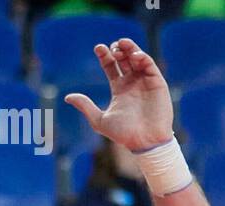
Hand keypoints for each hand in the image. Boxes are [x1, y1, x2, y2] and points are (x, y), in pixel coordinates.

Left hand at [64, 38, 174, 152]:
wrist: (144, 141)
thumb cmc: (123, 134)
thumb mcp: (99, 120)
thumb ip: (85, 106)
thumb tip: (67, 97)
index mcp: (119, 89)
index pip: (111, 67)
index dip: (105, 57)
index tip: (98, 48)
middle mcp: (132, 83)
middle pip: (124, 60)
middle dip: (118, 50)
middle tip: (111, 46)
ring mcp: (145, 81)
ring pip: (137, 59)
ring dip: (130, 49)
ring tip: (121, 44)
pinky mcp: (157, 82)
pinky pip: (149, 65)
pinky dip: (142, 57)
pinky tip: (133, 55)